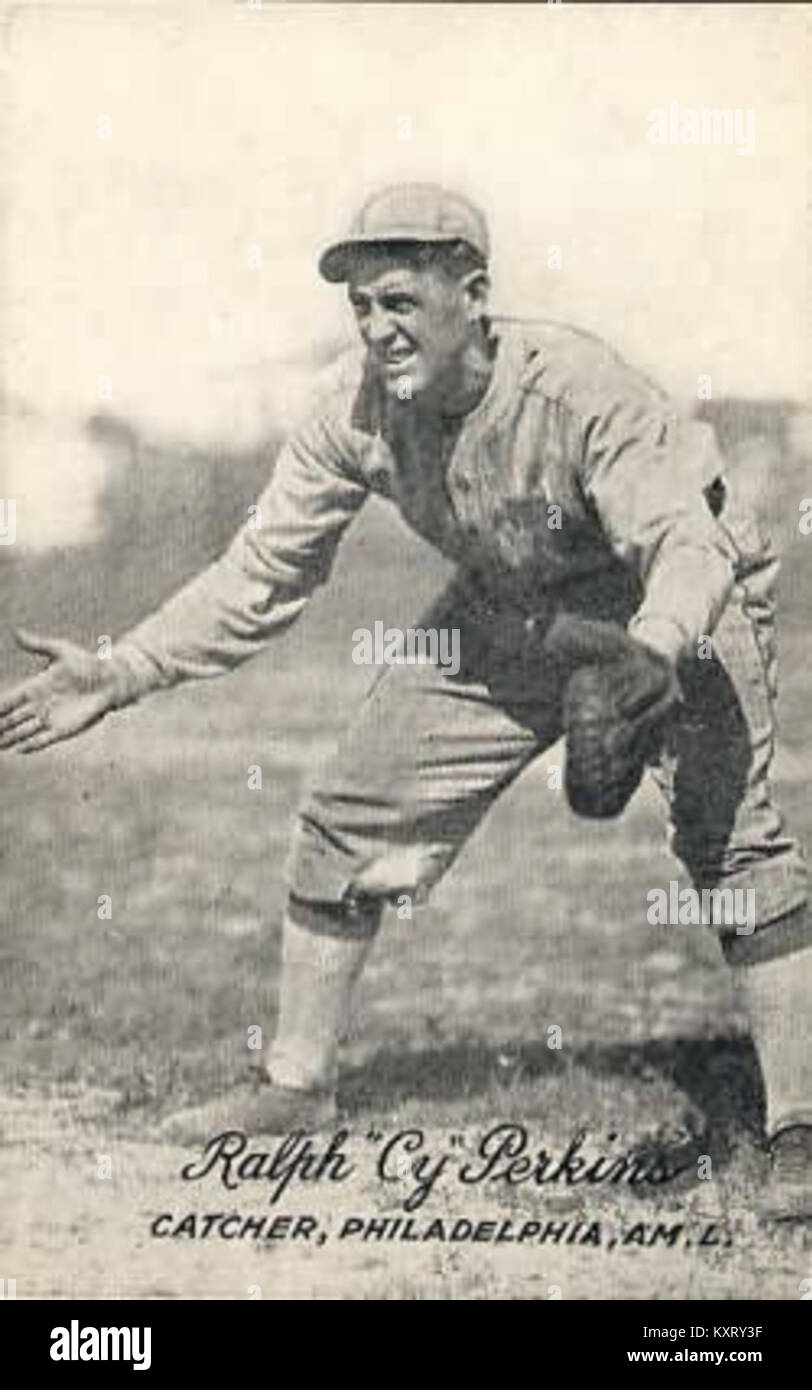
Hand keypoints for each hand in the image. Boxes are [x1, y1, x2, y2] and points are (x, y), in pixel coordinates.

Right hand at [0, 630, 120, 752]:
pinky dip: (29, 745)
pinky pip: (42, 740)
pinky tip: (17, 750)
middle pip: (12, 720)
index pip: (9, 701)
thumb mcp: (60, 651)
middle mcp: (40, 705)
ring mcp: (51, 718)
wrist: (112, 680)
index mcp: (36, 687)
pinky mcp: (64, 729)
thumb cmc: (88, 662)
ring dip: (9, 739)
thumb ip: (37, 645)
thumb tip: (16, 633)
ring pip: (23, 732)